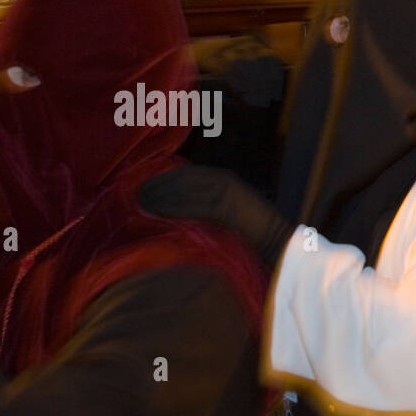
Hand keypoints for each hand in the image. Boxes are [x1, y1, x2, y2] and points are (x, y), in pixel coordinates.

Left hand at [139, 165, 294, 268]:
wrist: (277, 242)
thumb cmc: (251, 233)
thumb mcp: (227, 212)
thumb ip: (206, 205)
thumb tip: (176, 206)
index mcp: (225, 179)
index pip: (187, 174)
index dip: (164, 179)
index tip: (144, 186)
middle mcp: (225, 180)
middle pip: (184, 179)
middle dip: (159, 185)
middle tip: (137, 194)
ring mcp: (227, 192)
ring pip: (186, 189)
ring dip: (162, 195)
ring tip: (142, 202)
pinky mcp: (227, 206)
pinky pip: (195, 204)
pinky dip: (175, 206)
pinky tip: (159, 210)